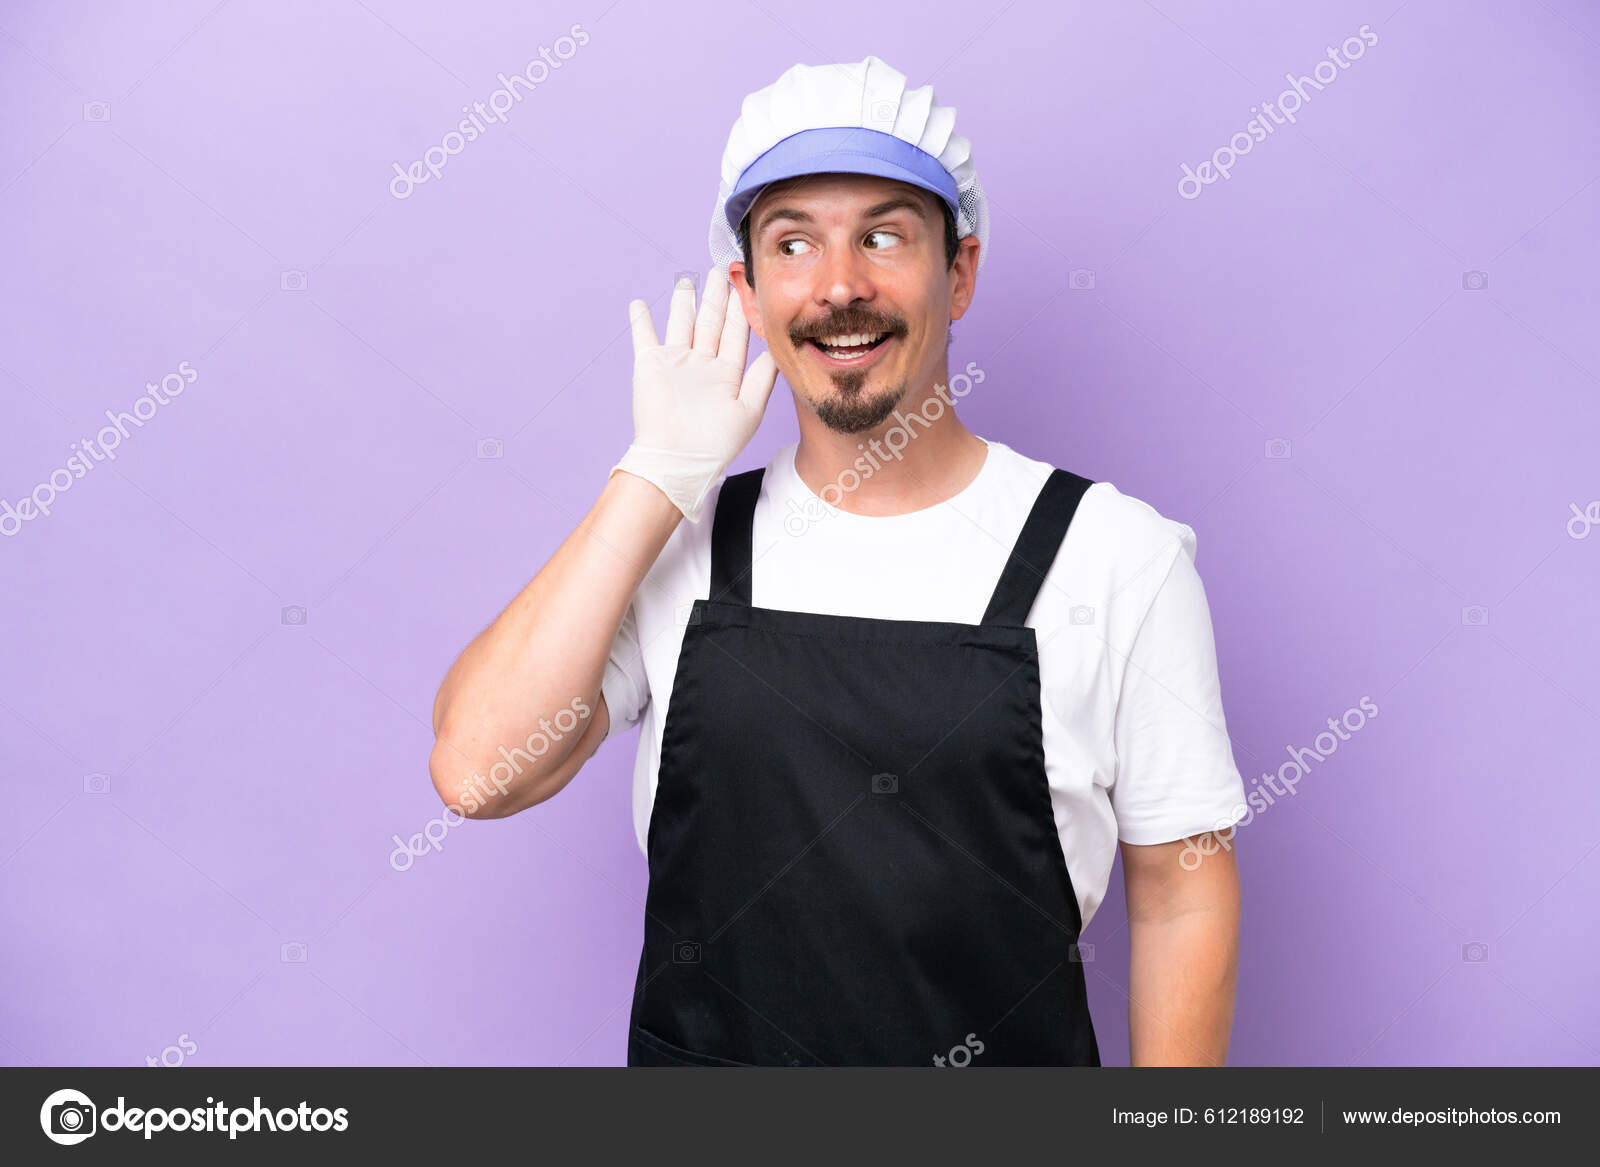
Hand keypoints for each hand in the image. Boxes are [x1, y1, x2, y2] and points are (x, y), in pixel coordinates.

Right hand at [612, 272, 777, 520]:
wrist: (677, 460)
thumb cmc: (715, 443)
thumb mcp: (749, 410)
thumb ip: (762, 378)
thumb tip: (775, 350)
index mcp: (726, 375)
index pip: (736, 335)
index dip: (740, 310)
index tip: (745, 287)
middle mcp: (702, 366)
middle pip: (710, 323)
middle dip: (716, 298)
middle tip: (720, 271)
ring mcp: (675, 365)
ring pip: (681, 324)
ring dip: (684, 303)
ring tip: (687, 281)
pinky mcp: (650, 367)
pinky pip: (644, 338)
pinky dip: (641, 321)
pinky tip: (639, 304)